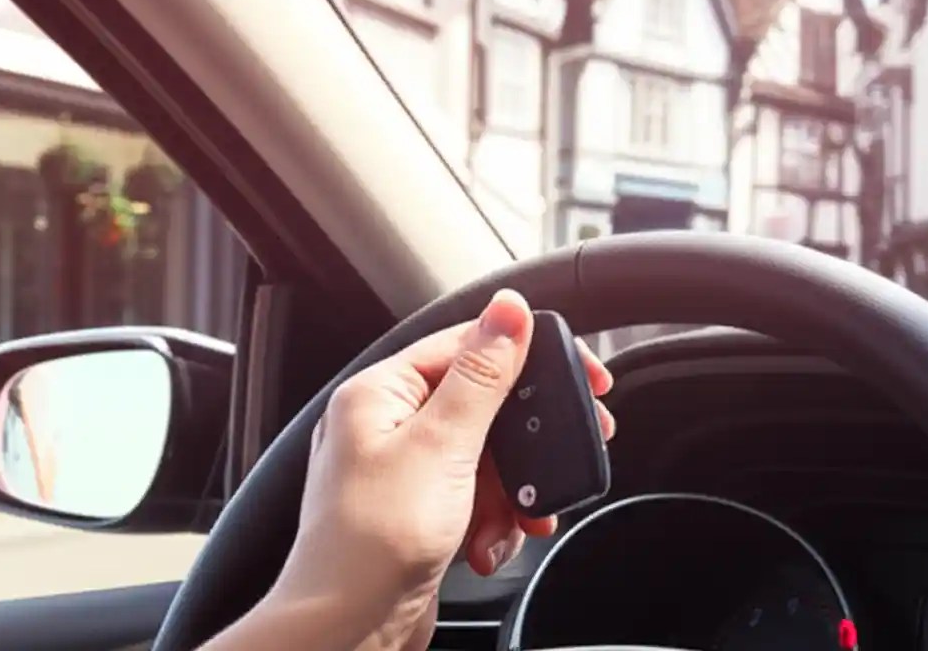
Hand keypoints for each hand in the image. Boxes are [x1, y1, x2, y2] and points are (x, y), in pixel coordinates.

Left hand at [206, 289, 614, 650]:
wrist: (344, 633)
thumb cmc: (369, 545)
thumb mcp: (442, 447)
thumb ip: (482, 376)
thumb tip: (509, 309)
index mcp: (382, 392)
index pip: (467, 344)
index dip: (529, 353)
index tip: (583, 371)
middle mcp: (388, 424)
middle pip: (484, 404)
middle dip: (525, 440)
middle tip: (575, 444)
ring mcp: (404, 470)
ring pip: (488, 457)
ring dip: (511, 491)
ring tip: (519, 516)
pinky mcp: (419, 512)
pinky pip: (476, 497)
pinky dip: (493, 520)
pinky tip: (487, 542)